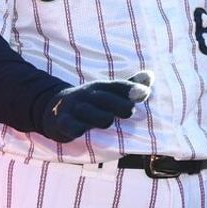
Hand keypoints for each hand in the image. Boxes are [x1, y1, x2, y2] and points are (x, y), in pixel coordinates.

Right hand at [37, 71, 152, 142]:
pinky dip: (76, 128)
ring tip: (108, 121)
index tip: (146, 93)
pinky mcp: (62, 122)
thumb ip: (129, 86)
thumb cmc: (90, 102)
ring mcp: (74, 108)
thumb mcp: (107, 92)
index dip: (130, 89)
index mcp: (100, 88)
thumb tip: (151, 75)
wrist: (55, 108)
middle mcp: (87, 95)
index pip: (116, 86)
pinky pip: (70, 125)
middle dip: (118, 104)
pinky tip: (82, 132)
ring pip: (88, 112)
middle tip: (130, 111)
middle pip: (103, 98)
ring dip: (100, 117)